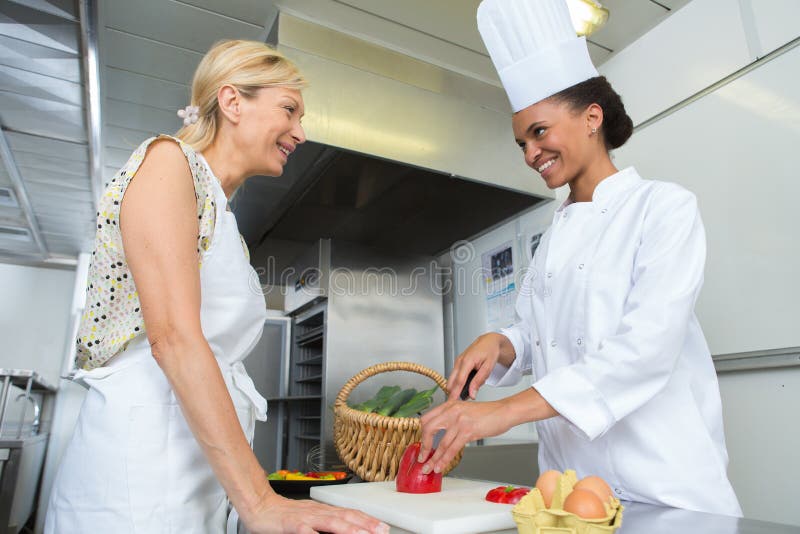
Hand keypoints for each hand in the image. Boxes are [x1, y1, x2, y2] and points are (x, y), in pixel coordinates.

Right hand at [244, 494, 389, 533]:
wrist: (259, 506)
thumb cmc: (284, 515)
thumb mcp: (309, 518)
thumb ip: (326, 524)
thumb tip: (346, 527)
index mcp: (322, 511)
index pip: (349, 514)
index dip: (367, 520)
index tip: (382, 527)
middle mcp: (317, 512)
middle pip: (345, 517)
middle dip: (365, 525)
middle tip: (380, 531)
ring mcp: (304, 517)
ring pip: (330, 522)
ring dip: (348, 529)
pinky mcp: (290, 524)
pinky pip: (303, 530)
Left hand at [417, 388, 557, 475]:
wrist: (504, 412)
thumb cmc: (488, 413)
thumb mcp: (465, 410)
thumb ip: (452, 418)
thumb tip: (441, 434)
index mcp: (449, 405)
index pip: (427, 418)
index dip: (422, 434)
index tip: (423, 445)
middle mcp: (452, 410)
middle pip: (428, 428)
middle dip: (424, 446)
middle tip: (423, 458)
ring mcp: (459, 420)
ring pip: (441, 443)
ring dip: (434, 458)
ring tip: (429, 468)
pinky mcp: (468, 431)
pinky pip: (452, 448)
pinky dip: (445, 459)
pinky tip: (441, 466)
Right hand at [447, 333, 507, 400]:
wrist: (488, 341)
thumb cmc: (490, 351)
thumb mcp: (488, 368)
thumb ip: (479, 381)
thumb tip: (472, 394)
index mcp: (467, 361)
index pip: (459, 381)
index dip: (455, 393)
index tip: (452, 402)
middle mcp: (459, 361)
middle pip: (451, 381)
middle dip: (452, 392)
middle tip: (458, 402)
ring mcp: (457, 362)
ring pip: (452, 379)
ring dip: (456, 387)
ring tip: (466, 394)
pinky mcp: (458, 364)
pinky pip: (455, 376)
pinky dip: (459, 383)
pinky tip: (467, 386)